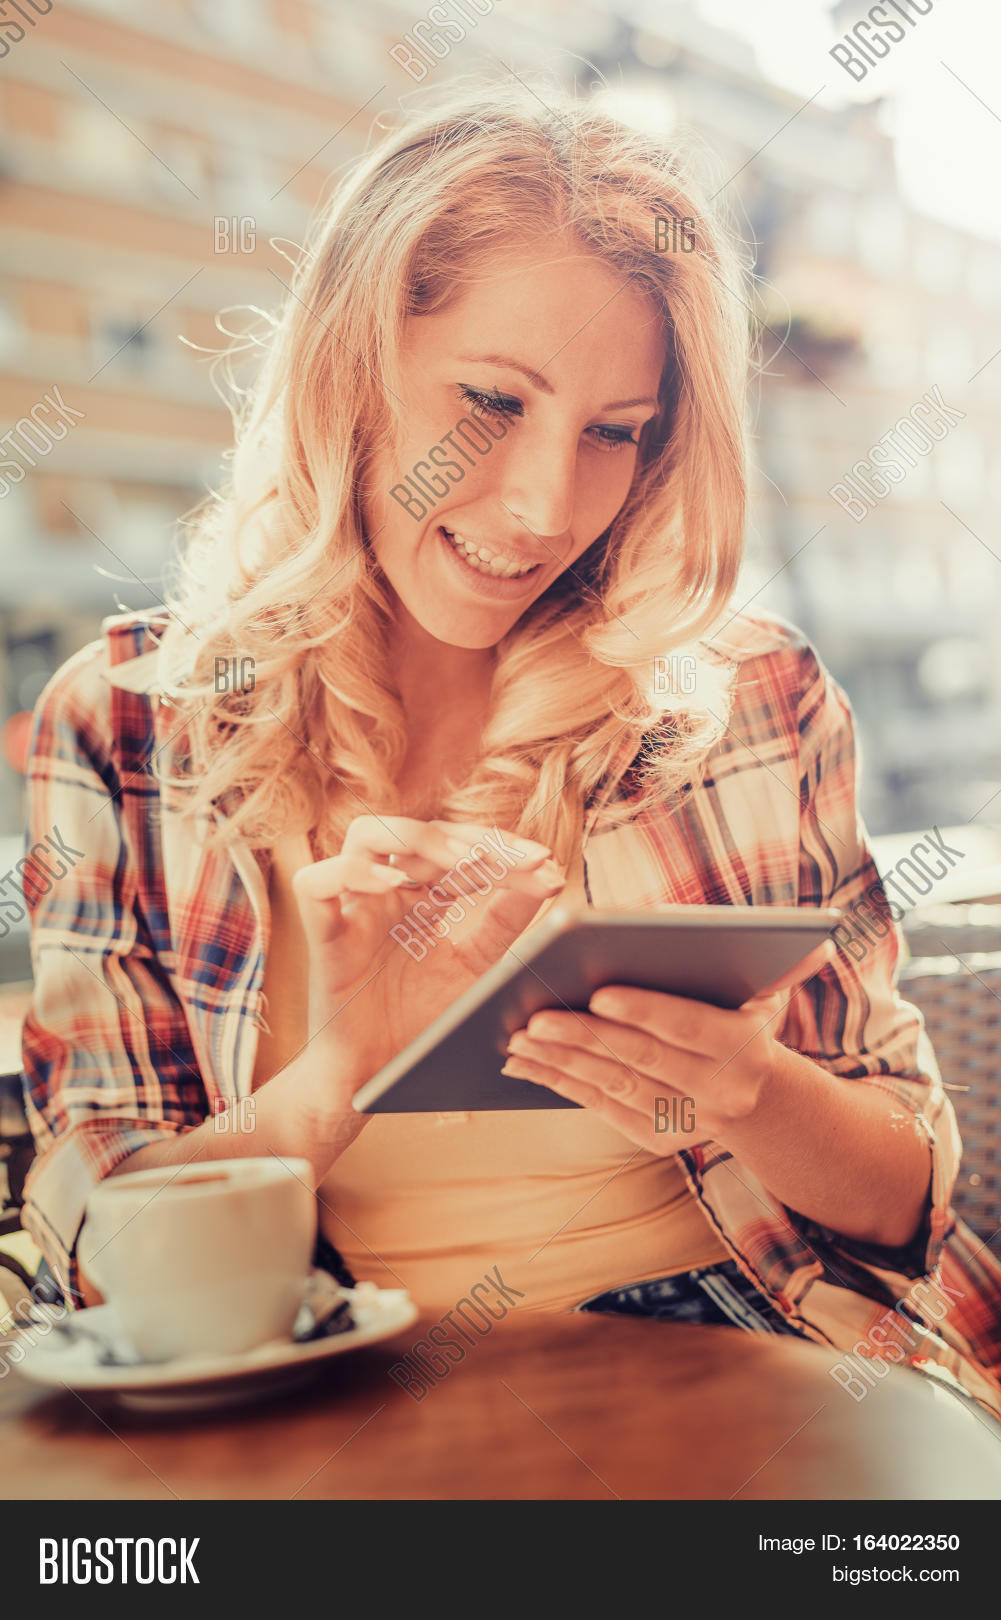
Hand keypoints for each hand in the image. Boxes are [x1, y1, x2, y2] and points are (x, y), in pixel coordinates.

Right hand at [289, 815, 564, 1145]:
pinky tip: (393, 884)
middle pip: (419, 832)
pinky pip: (315, 883)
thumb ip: (505, 922)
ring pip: (365, 836)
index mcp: (422, 895)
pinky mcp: (323, 937)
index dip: (502, 848)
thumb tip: (547, 876)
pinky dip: (350, 873)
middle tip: (516, 859)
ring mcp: (353, 909)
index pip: (458, 847)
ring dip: (415, 840)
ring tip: (462, 862)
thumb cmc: (423, 1023)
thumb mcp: (477, 967)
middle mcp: (386, 892)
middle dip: (470, 839)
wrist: (381, 1078)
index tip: (546, 863)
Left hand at [500, 941, 834, 1154]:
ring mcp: (684, 1119)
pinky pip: (599, 1106)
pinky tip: (523, 1063)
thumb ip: (783, 966)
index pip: (689, 1027)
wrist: (763, 1104)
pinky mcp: (654, 1135)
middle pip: (642, 1059)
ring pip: (614, 1086)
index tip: (601, 993)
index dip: (646, 1011)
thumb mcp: (771, 997)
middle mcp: (717, 1090)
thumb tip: (814, 942)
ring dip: (561, 1063)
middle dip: (586, 1037)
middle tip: (535, 1015)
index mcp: (744, 1048)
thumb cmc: (752, 1026)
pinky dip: (558, 1084)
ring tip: (518, 1037)